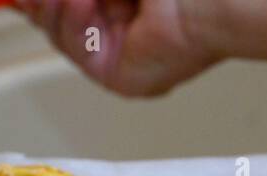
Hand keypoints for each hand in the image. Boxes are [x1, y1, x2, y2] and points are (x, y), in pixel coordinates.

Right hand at [14, 0, 221, 95]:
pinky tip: (85, 1)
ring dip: (56, 4)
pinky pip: (77, 50)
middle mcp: (118, 31)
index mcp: (120, 3)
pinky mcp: (119, 77)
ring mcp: (118, 57)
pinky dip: (74, 21)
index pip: (61, 2)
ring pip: (59, 32)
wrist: (213, 1)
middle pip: (52, 16)